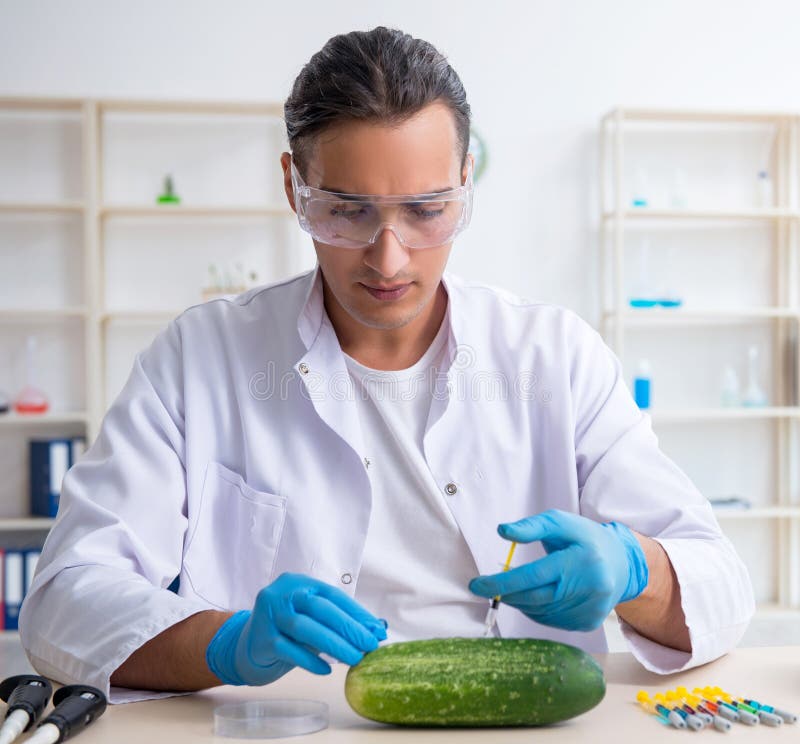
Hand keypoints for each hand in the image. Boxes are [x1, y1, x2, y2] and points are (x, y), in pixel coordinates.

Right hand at [206, 573, 386, 685]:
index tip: (376, 630)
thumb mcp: (311, 620)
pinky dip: (310, 660)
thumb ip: (338, 622)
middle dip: (349, 628)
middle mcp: (282, 593)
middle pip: (320, 609)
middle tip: (370, 645)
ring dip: (334, 644)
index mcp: (298, 583)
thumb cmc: (287, 631)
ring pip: (305, 628)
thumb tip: (377, 629)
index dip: (356, 613)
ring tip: (355, 658)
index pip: (333, 595)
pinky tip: (326, 670)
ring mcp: (269, 615)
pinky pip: (289, 650)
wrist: (246, 647)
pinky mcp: (261, 638)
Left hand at [468, 509, 647, 631]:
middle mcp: (589, 588)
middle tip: (485, 587)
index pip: (533, 576)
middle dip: (505, 594)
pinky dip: (535, 610)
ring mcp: (590, 609)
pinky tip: (532, 597)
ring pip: (540, 612)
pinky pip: (551, 621)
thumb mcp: (560, 523)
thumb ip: (531, 526)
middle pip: (534, 598)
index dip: (502, 582)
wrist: (621, 563)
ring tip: (509, 588)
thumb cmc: (585, 539)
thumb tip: (503, 531)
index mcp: (580, 561)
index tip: (477, 584)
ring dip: (518, 602)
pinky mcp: (588, 622)